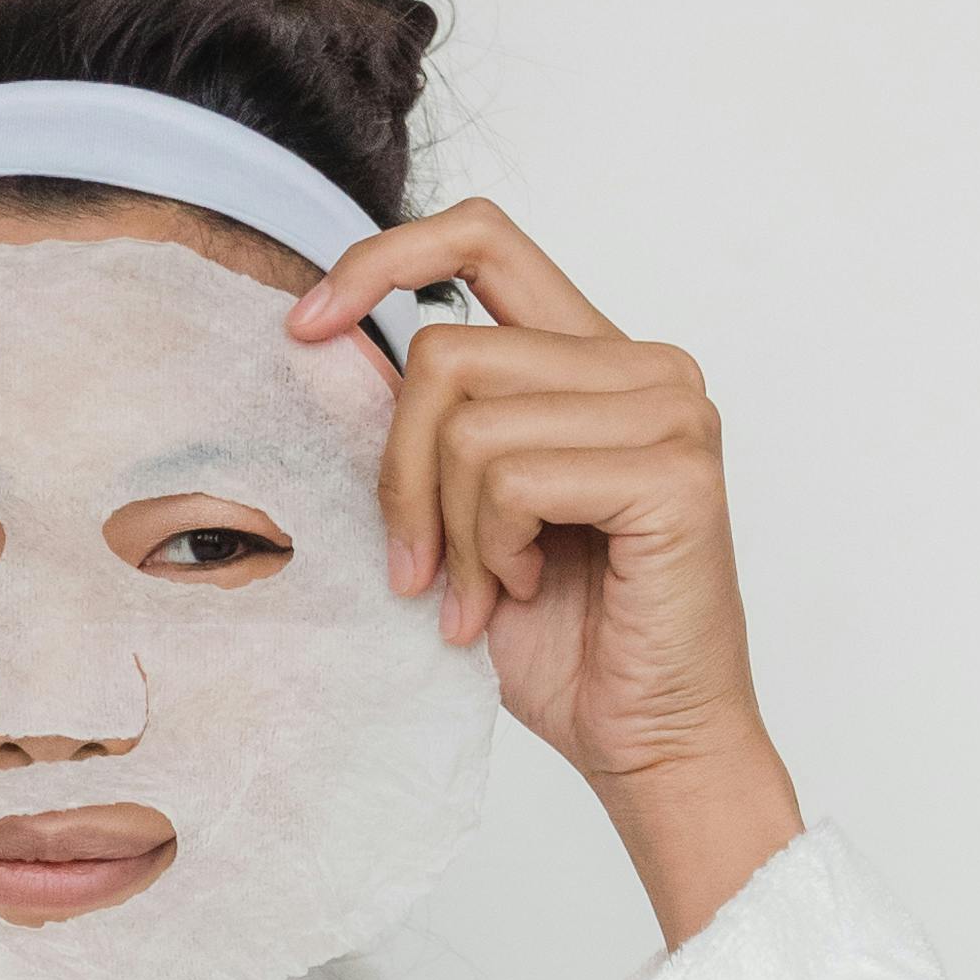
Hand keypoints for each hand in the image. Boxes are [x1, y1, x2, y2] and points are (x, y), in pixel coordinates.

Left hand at [290, 200, 803, 947]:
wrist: (646, 742)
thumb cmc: (561, 641)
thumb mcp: (454, 512)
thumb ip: (411, 422)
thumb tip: (319, 340)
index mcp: (593, 357)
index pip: (480, 237)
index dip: (381, 260)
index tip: (305, 326)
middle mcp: (644, 365)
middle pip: (446, 351)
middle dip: (401, 473)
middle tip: (418, 569)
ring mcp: (669, 410)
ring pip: (472, 422)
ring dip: (452, 531)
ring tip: (485, 594)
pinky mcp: (674, 471)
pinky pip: (513, 478)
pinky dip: (494, 551)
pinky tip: (527, 592)